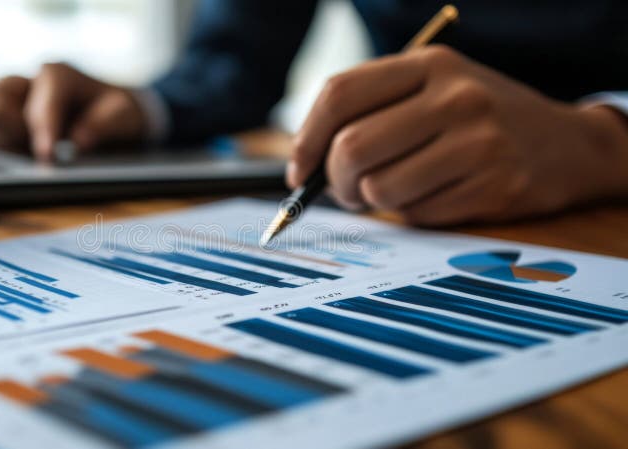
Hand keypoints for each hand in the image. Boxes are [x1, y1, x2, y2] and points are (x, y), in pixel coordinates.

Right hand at [0, 63, 147, 161]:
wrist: (109, 112)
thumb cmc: (115, 113)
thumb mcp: (125, 117)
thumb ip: (106, 124)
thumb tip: (80, 140)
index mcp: (58, 77)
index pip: (40, 103)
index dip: (43, 132)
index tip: (49, 157)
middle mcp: (26, 80)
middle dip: (11, 133)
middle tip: (34, 154)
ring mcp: (6, 94)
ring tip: (17, 153)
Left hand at [288, 45, 627, 224]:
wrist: (566, 144)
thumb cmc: (479, 119)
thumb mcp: (432, 90)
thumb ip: (373, 112)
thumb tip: (306, 165)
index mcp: (429, 64)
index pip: (339, 95)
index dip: (306, 139)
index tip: (299, 170)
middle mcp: (454, 97)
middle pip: (352, 147)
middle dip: (335, 181)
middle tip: (345, 189)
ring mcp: (477, 142)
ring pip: (378, 189)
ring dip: (373, 201)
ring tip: (394, 190)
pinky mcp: (492, 187)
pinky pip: (415, 215)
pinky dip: (411, 214)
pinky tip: (436, 195)